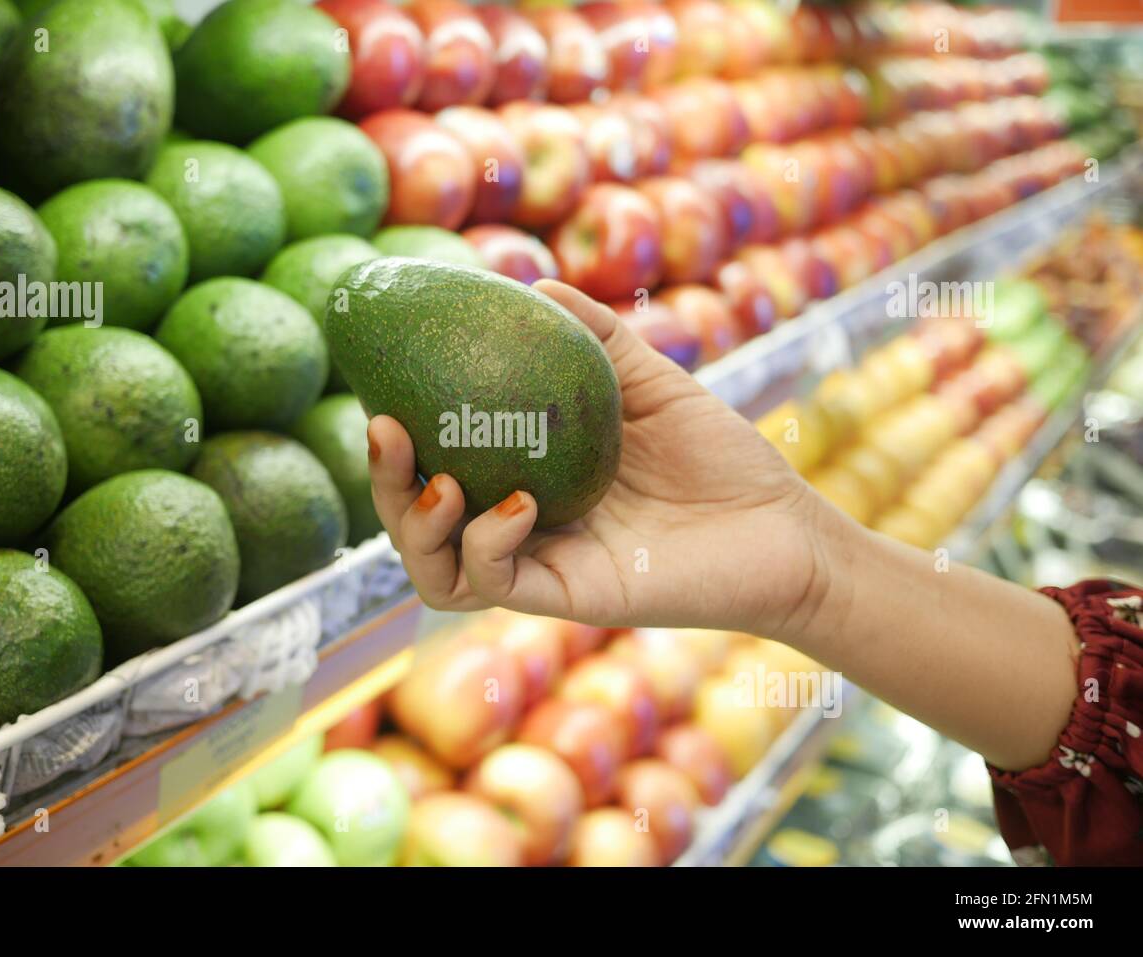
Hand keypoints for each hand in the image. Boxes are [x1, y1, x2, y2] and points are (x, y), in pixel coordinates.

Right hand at [367, 280, 842, 637]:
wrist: (785, 528)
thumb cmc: (720, 459)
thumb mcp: (650, 384)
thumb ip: (596, 339)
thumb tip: (537, 284)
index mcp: (525, 479)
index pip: (435, 470)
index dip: (396, 442)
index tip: (382, 392)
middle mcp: (520, 528)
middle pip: (416, 524)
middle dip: (385, 484)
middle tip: (386, 429)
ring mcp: (542, 565)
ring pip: (437, 570)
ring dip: (417, 527)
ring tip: (442, 480)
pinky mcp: (571, 596)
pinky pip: (500, 581)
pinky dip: (491, 542)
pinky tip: (522, 501)